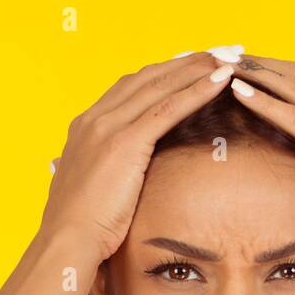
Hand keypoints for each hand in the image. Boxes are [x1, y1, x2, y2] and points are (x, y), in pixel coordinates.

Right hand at [38, 53, 236, 262]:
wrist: (66, 242)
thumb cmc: (79, 229)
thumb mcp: (88, 191)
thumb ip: (98, 175)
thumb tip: (106, 182)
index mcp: (85, 127)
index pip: (129, 87)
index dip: (162, 73)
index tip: (189, 66)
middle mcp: (94, 119)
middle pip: (147, 77)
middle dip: (185, 62)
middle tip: (217, 52)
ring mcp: (107, 127)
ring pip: (160, 85)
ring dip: (197, 69)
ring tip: (228, 58)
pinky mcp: (125, 143)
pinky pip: (168, 108)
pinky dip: (197, 90)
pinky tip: (221, 81)